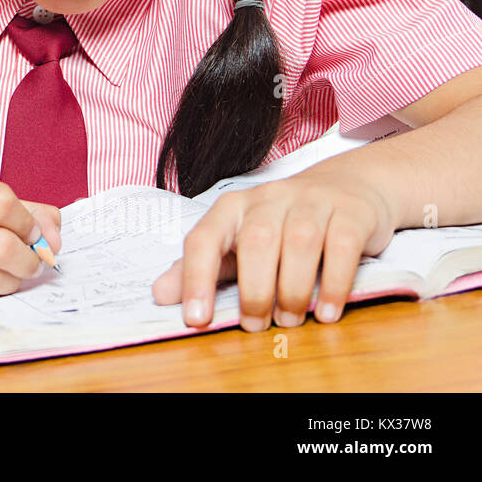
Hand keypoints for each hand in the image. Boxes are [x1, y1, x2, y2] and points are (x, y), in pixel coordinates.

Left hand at [151, 167, 396, 330]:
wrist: (348, 186)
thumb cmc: (282, 223)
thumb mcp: (236, 241)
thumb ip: (200, 268)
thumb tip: (160, 296)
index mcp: (232, 208)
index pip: (203, 239)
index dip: (196, 279)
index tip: (196, 319)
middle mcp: (268, 198)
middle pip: (255, 242)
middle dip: (254, 291)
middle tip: (255, 325)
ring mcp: (311, 201)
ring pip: (299, 242)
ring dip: (293, 290)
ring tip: (290, 321)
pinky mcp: (350, 212)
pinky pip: (341, 246)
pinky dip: (333, 282)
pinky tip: (326, 311)